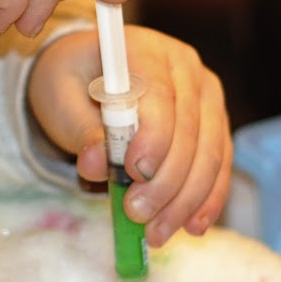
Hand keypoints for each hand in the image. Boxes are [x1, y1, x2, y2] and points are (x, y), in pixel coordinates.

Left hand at [27, 26, 230, 245]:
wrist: (86, 76)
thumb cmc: (71, 83)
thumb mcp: (61, 101)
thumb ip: (80, 131)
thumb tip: (95, 165)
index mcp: (144, 49)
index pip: (160, 95)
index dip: (154, 137)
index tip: (134, 173)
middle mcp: (184, 67)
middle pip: (190, 128)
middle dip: (167, 179)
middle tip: (138, 214)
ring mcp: (205, 94)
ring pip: (210, 151)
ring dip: (187, 198)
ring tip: (158, 232)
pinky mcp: (213, 122)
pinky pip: (220, 163)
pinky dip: (207, 197)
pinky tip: (193, 226)